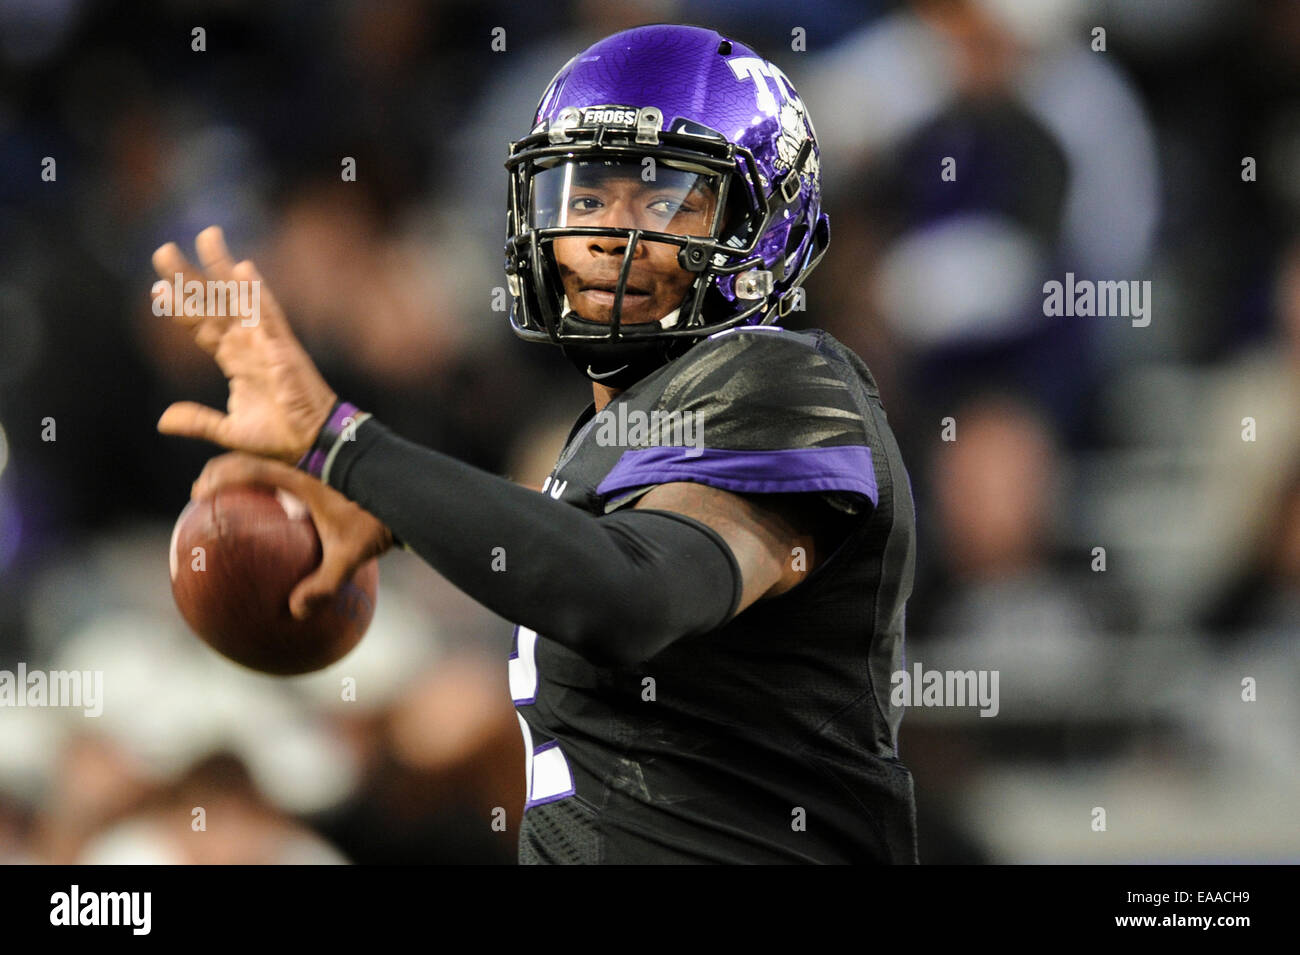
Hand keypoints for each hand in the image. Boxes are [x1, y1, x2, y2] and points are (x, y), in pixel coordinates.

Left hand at [152, 226, 337, 463]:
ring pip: (239, 297)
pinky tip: (242, 269)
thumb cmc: (280, 438)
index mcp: (235, 360)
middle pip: (213, 303)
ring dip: (220, 268)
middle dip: (188, 277)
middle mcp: (248, 343)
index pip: (201, 328)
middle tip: (162, 251)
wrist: (313, 443)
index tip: (156, 292)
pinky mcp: (283, 347)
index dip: (180, 310)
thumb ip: (198, 421)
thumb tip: (163, 420)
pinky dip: (256, 292)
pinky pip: (269, 315)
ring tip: (205, 237)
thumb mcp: (230, 431)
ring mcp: (266, 341)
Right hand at [193, 452, 393, 619]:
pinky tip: (277, 513)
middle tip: (204, 490)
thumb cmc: (378, 517)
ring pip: (270, 462)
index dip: (220, 478)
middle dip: (223, 471)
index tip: (199, 494)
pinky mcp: (325, 473)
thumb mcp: (352, 553)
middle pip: (251, 458)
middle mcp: (303, 464)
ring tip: (230, 497)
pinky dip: (276, 487)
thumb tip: (295, 612)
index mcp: (300, 475)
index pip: (249, 468)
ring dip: (248, 473)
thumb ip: (324, 583)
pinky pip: (291, 474)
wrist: (409, 491)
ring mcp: (313, 466)